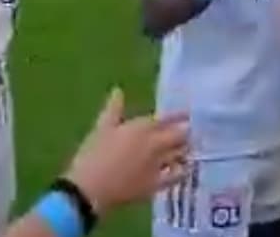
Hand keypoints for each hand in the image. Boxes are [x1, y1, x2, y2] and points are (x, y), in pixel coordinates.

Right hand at [61, 89, 190, 214]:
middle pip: (180, 135)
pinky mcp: (157, 183)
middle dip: (186, 132)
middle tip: (189, 131)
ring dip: (185, 149)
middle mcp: (155, 143)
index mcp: (142, 127)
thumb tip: (118, 90)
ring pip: (181, 153)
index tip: (187, 114)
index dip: (179, 115)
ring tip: (187, 148)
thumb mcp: (101, 128)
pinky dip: (182, 170)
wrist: (90, 188)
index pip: (167, 118)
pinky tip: (183, 169)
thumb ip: (113, 109)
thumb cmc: (93, 155)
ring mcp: (158, 163)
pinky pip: (176, 176)